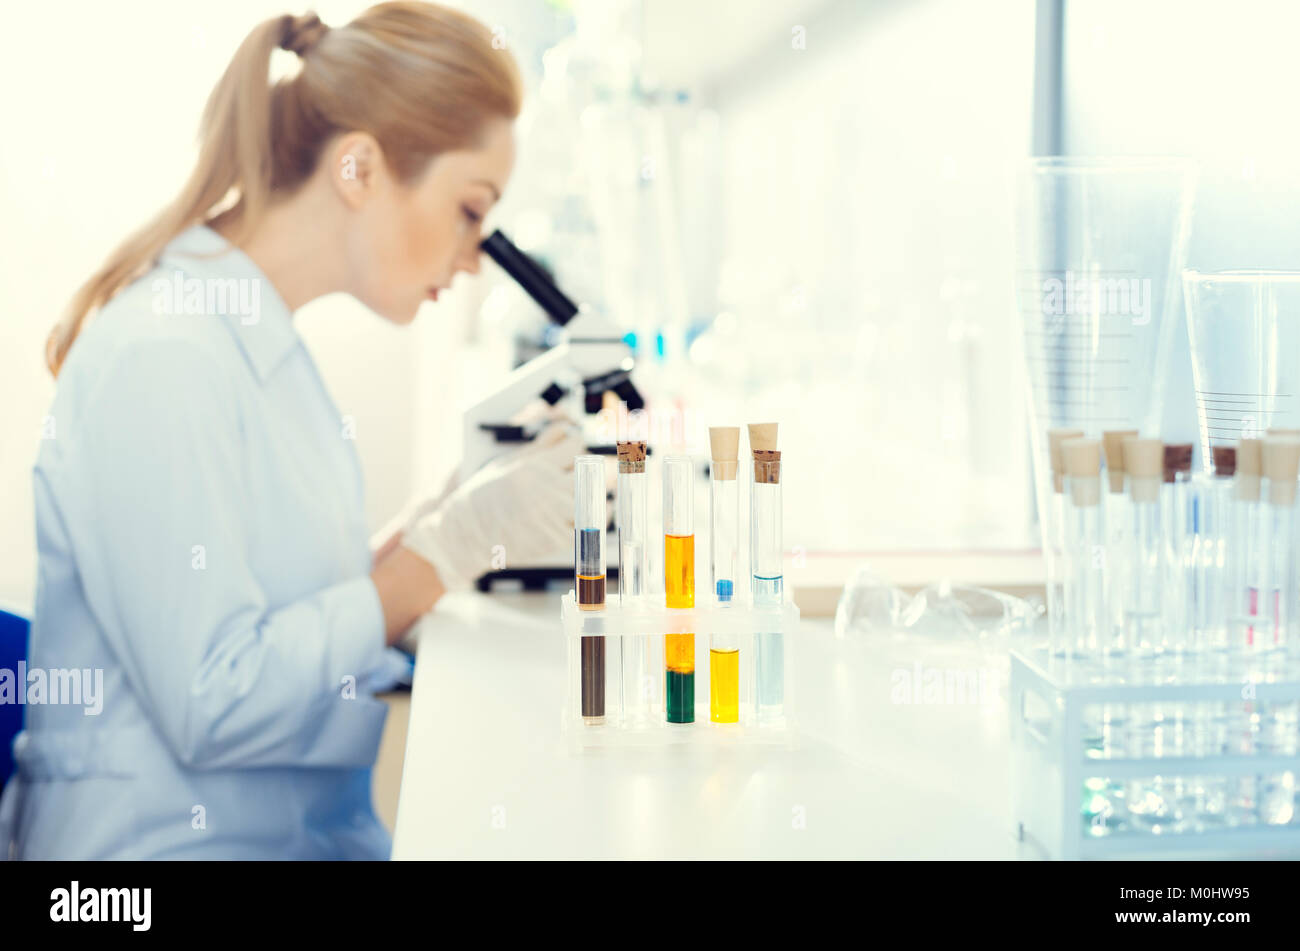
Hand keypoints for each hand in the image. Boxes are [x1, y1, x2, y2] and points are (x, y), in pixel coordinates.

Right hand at [400, 425, 583, 590]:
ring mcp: (552, 515)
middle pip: (589, 472)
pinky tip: (576, 516)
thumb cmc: (485, 495)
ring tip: (580, 496)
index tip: (572, 450)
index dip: (576, 446)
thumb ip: (540, 446)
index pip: (576, 445)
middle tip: (579, 474)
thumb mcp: (507, 462)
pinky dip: (585, 521)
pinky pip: (585, 526)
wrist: (467, 533)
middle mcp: (546, 488)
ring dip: (589, 497)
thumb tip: (565, 427)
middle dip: (586, 471)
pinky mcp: (554, 539)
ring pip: (591, 499)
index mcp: (535, 466)